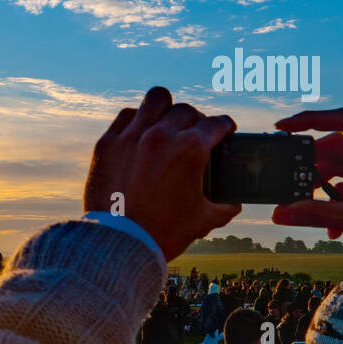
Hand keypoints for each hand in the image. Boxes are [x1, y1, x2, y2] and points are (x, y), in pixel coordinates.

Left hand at [84, 86, 240, 260]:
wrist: (119, 244)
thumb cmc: (163, 233)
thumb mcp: (204, 219)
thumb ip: (225, 205)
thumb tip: (235, 201)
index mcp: (191, 149)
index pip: (217, 123)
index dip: (225, 127)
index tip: (224, 131)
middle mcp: (162, 135)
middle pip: (188, 110)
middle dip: (197, 121)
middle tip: (195, 134)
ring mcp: (132, 136)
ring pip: (156, 99)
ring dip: (166, 109)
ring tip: (167, 122)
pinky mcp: (108, 143)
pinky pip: (126, 116)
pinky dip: (137, 120)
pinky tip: (140, 132)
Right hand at [272, 107, 342, 277]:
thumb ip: (317, 214)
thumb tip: (279, 213)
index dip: (310, 121)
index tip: (282, 128)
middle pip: (341, 147)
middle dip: (314, 165)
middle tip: (289, 179)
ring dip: (324, 189)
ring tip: (304, 205)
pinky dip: (338, 204)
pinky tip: (330, 227)